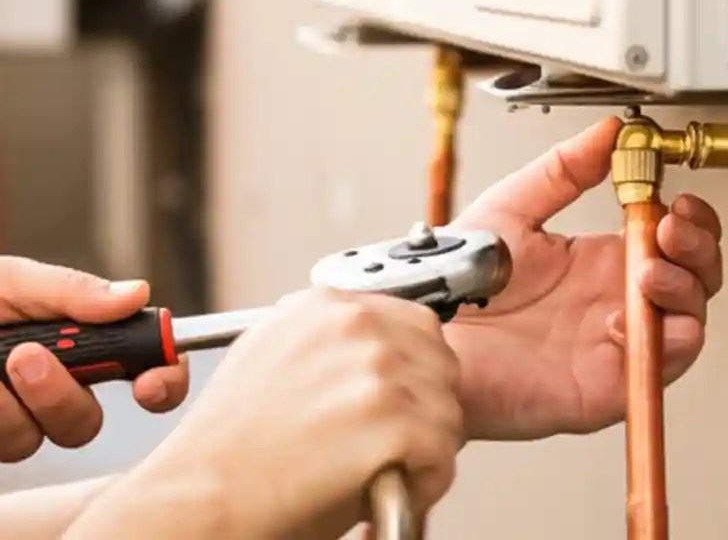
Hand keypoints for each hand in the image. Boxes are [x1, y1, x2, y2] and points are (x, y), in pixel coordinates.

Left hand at [0, 257, 188, 460]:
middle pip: (85, 423)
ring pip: (32, 440)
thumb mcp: (11, 281)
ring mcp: (10, 421)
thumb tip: (136, 294)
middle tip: (26, 358)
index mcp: (77, 347)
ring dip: (5, 406)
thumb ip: (70, 291)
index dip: (160, 381)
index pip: (142, 371)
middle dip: (60, 395)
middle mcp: (49, 390)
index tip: (149, 383)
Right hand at [68, 288, 463, 538]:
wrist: (200, 499)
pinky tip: (382, 494)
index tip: (397, 406)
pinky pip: (443, 455)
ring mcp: (378, 373)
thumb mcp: (269, 358)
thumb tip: (370, 347)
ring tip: (383, 475)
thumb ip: (324, 341)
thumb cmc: (230, 449)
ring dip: (426, 452)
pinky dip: (424, 485)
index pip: (416, 324)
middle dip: (425, 411)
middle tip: (394, 449)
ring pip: (447, 412)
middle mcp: (357, 327)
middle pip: (440, 365)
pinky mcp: (395, 423)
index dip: (413, 374)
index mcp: (327, 307)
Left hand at [446, 117, 723, 439]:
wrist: (426, 341)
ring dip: (685, 287)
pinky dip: (662, 339)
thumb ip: (564, 169)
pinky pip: (661, 365)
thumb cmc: (458, 290)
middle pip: (695, 276)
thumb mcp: (513, 209)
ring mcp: (617, 343)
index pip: (672, 239)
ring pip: (689, 318)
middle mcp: (616, 302)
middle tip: (672, 226)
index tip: (678, 198)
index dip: (690, 219)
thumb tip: (608, 131)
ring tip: (649, 269)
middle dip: (699, 246)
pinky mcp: (609, 384)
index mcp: (600, 262)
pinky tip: (625, 316)